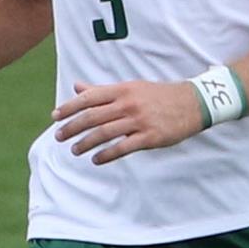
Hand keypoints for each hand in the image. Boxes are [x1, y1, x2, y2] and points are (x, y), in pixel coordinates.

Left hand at [50, 79, 202, 165]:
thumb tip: (77, 87)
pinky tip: (96, 160)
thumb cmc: (158, 95)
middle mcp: (128, 104)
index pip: (89, 98)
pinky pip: (123, 147)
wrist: (193, 103)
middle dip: (72, 127)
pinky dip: (106, 154)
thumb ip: (102, 90)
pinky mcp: (150, 137)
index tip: (55, 116)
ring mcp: (139, 121)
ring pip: (105, 133)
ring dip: (86, 142)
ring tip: (74, 150)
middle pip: (93, 116)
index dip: (70, 107)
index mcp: (122, 90)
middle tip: (58, 136)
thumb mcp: (131, 88)